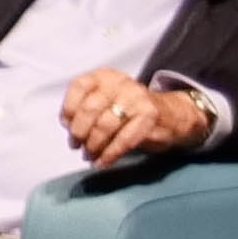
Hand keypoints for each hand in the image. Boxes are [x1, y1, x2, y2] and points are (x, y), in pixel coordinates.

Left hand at [61, 67, 217, 166]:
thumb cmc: (128, 110)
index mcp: (105, 76)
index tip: (67, 126)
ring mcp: (137, 98)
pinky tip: (103, 162)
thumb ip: (84, 108)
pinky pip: (123, 139)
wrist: (170, 115)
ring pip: (104, 125)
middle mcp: (120, 83)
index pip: (79, 86)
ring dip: (93, 146)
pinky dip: (109, 154)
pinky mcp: (149, 116)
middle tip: (77, 146)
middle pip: (89, 109)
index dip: (68, 108)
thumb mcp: (105, 100)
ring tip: (89, 156)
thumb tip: (68, 127)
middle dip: (79, 132)